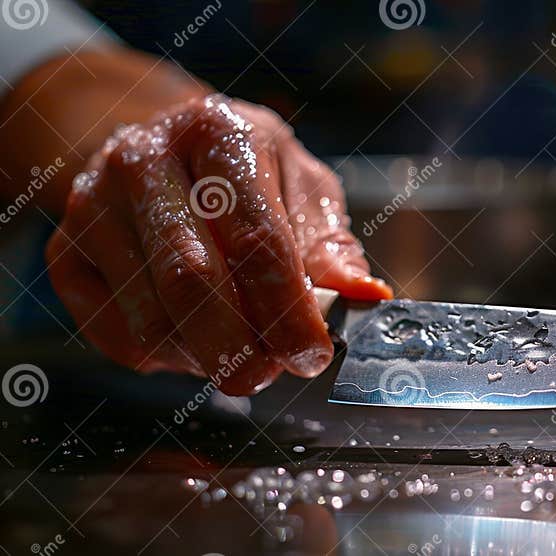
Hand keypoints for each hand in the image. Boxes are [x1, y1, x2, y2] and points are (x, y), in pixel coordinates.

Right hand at [47, 95, 391, 394]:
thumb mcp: (303, 189)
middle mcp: (142, 159)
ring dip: (206, 357)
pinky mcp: (65, 253)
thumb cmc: (249, 174)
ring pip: (151, 318)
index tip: (311, 354)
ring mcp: (91, 205)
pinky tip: (195, 338)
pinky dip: (166, 358)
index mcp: (217, 132)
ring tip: (241, 350)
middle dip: (241, 346)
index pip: (256, 237)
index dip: (287, 309)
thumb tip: (364, 294)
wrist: (167, 152)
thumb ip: (331, 244)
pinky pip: (116, 335)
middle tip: (271, 373)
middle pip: (191, 281)